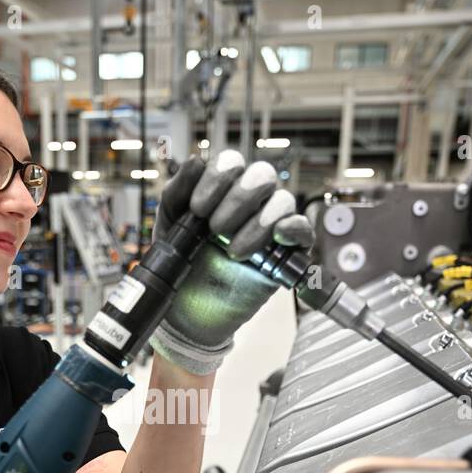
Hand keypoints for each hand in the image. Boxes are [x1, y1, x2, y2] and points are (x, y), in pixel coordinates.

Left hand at [149, 151, 314, 374]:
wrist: (188, 311)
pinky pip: (302, 228)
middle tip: (216, 229)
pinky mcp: (287, 252)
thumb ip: (176, 192)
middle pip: (262, 174)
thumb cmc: (182, 265)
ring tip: (234, 251)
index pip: (232, 162)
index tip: (197, 208)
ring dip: (258, 221)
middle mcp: (251, 202)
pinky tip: (277, 237)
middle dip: (238, 199)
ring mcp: (271, 225)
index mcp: (223, 190)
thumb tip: (195, 161)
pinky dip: (292, 227)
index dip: (217, 179)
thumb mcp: (169, 225)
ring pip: (282, 200)